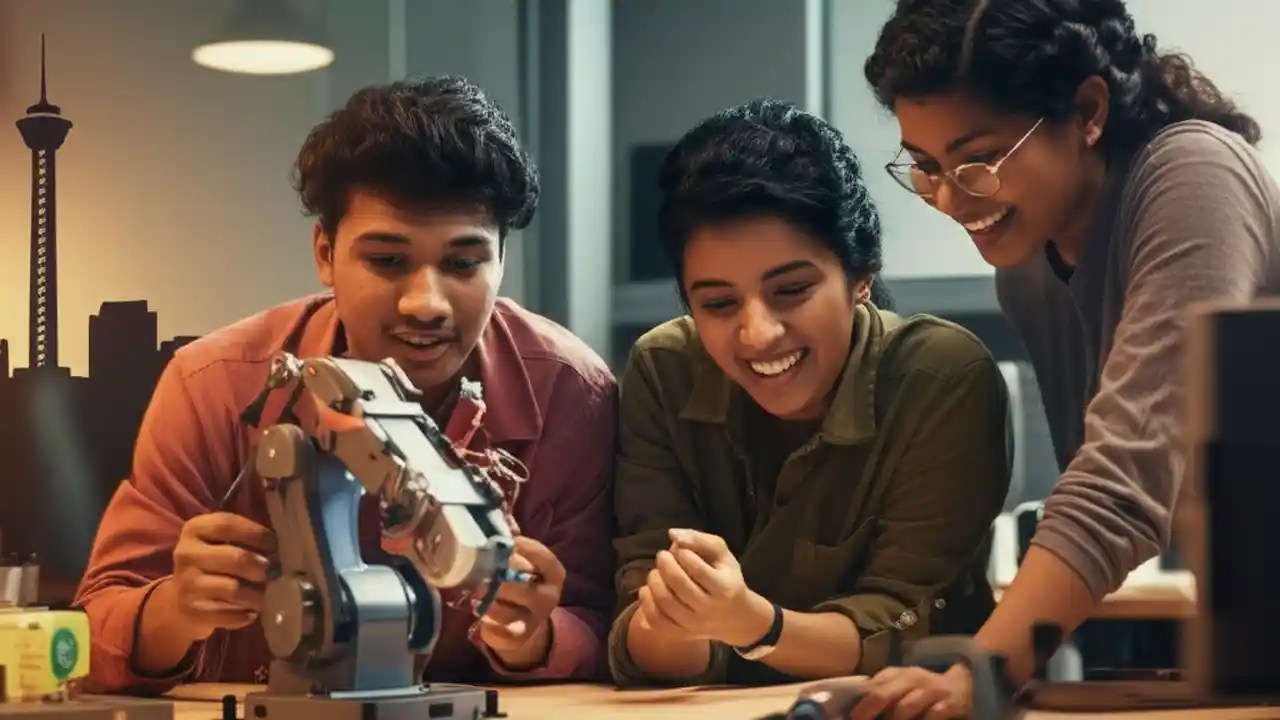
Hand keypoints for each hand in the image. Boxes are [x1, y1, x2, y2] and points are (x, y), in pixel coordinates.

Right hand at [170, 512, 276, 641]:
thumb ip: (243, 539)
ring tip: (269, 594)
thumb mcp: (218, 543)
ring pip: (235, 589)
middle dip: (262, 566)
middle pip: (236, 557)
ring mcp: (187, 584)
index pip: (228, 524)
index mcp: (194, 530)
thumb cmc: (210, 566)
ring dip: (258, 594)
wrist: (179, 602)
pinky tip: (252, 611)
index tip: (274, 543)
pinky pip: (230, 614)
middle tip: (274, 572)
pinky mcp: (193, 612)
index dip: (257, 533)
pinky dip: (246, 614)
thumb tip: (280, 548)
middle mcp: (186, 554)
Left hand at [478, 536, 565, 667]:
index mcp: (555, 573)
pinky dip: (484, 616)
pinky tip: (478, 609)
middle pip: (517, 578)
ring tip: (473, 587)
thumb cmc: (522, 582)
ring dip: (484, 595)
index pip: (540, 555)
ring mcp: (536, 618)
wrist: (526, 623)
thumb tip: (502, 519)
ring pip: (502, 602)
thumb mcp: (526, 563)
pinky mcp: (519, 636)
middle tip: (475, 564)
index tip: (499, 542)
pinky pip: (496, 625)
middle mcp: (550, 596)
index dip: (519, 546)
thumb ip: (515, 545)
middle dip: (494, 571)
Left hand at [635, 528, 769, 646]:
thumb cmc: (726, 578)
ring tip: (656, 572)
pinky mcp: (680, 635)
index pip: (697, 568)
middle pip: (679, 584)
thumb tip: (672, 535)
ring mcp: (694, 625)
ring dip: (654, 581)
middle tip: (662, 556)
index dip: (682, 553)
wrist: (733, 617)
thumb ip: (699, 539)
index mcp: (724, 588)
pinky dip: (646, 602)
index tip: (679, 549)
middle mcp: (709, 609)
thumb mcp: (722, 555)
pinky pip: (656, 620)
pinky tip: (649, 590)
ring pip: (665, 602)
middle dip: (665, 564)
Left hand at [847, 663, 971, 719]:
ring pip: (904, 708)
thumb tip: (855, 708)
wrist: (965, 683)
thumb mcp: (903, 684)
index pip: (872, 685)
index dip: (859, 702)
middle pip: (883, 694)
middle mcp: (912, 678)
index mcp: (897, 674)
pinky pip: (931, 716)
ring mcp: (930, 691)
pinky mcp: (949, 704)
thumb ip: (882, 690)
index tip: (849, 716)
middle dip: (868, 711)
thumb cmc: (924, 689)